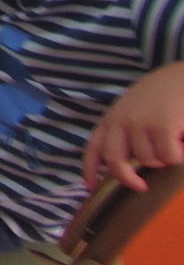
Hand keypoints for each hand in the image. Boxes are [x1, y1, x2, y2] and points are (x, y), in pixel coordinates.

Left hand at [83, 65, 183, 189]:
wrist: (183, 77)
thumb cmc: (162, 95)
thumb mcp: (135, 110)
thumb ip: (126, 132)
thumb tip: (125, 164)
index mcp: (112, 118)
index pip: (94, 146)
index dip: (90, 169)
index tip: (90, 187)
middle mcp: (121, 121)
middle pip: (115, 161)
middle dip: (127, 178)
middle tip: (141, 186)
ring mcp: (139, 123)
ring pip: (149, 160)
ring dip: (164, 156)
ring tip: (172, 138)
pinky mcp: (161, 127)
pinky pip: (169, 157)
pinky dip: (179, 154)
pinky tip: (182, 138)